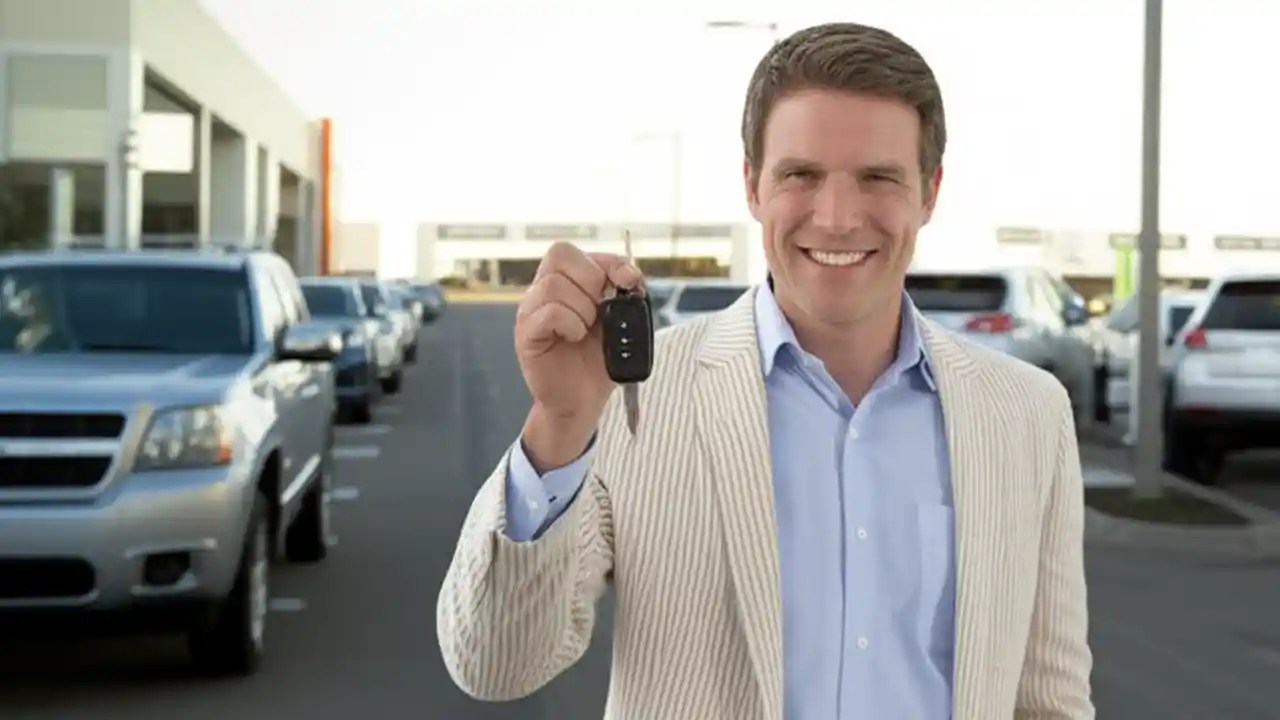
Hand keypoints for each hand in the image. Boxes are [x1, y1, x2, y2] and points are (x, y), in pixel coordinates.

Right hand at [514, 242, 641, 468]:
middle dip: (592, 281)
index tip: (628, 282)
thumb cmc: (598, 359)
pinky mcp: (527, 334)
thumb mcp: (620, 319)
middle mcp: (541, 290)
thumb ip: (625, 292)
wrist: (582, 401)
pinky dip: (571, 323)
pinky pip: (549, 312)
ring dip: (582, 308)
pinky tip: (575, 338)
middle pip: (560, 255)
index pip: (572, 249)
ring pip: (554, 285)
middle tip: (599, 312)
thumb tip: (630, 276)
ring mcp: (530, 311)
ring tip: (585, 330)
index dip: (605, 261)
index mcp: (563, 282)